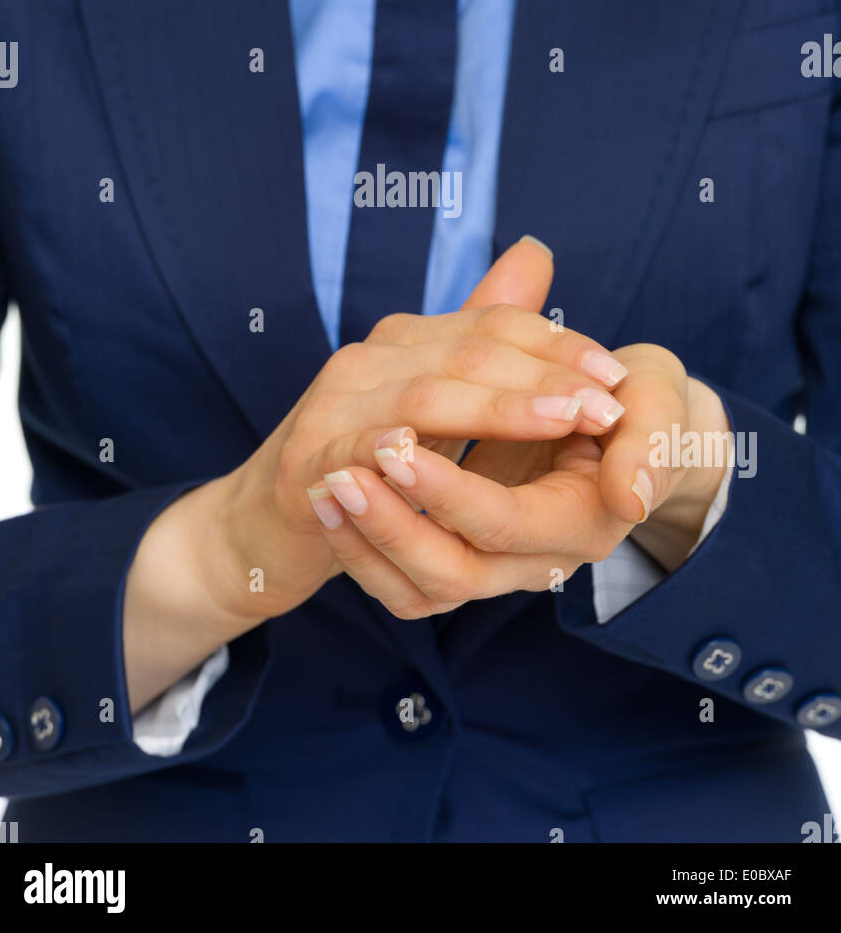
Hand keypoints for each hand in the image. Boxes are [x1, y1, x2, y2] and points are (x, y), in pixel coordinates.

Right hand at [123, 238, 628, 708]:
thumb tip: (537, 252)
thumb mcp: (433, 404)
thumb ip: (484, 339)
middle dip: (548, 377)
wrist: (263, 522)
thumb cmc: (360, 465)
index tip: (618, 374)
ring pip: (427, 395)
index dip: (559, 345)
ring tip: (568, 421)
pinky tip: (442, 458)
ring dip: (503, 407)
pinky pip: (358, 451)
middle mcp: (370, 358)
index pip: (494, 324)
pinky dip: (398, 454)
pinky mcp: (305, 461)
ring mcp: (333, 405)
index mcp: (407, 341)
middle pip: (470, 352)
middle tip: (611, 403)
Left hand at [306, 346, 730, 617]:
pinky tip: (329, 497)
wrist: (634, 430)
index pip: (504, 525)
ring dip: (369, 537)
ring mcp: (501, 563)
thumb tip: (628, 495)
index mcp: (585, 520)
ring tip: (324, 484)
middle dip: (394, 523)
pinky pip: (406, 579)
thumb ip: (654, 436)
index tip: (395, 446)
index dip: (449, 493)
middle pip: (454, 569)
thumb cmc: (645, 406)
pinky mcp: (469, 551)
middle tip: (339, 471)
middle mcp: (540, 558)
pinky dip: (364, 546)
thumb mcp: (662, 402)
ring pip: (423, 584)